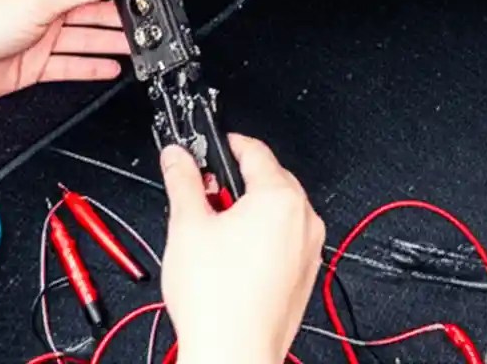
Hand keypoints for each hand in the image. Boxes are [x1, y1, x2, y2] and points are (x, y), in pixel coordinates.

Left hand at [0, 0, 144, 100]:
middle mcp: (46, 12)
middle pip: (94, 15)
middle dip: (123, 19)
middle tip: (152, 24)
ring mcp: (42, 41)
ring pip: (87, 41)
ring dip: (113, 44)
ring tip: (142, 47)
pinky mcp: (36, 67)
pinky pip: (72, 66)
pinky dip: (92, 67)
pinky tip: (111, 67)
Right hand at [160, 135, 325, 363]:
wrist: (233, 352)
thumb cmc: (217, 299)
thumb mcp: (187, 225)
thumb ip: (183, 181)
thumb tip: (177, 157)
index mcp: (280, 198)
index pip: (254, 150)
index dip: (225, 143)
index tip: (207, 145)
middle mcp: (304, 220)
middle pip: (270, 179)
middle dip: (236, 180)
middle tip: (202, 188)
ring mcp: (309, 249)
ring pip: (278, 211)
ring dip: (249, 208)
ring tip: (214, 226)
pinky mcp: (305, 274)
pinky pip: (285, 239)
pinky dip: (262, 235)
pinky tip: (232, 254)